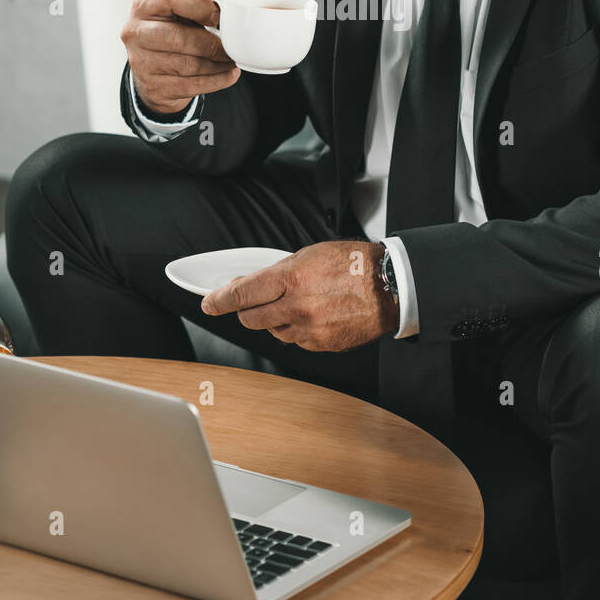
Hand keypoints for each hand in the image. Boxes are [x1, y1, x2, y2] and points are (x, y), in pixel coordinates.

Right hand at [120, 0, 239, 115]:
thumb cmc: (171, 32)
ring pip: (187, 64)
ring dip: (217, 64)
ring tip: (232, 60)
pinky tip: (228, 74)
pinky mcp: (153, 86)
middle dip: (212, 44)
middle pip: (179, 38)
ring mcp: (141, 61)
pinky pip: (190, 85)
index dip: (200, 6)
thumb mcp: (184, 11)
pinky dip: (215, 80)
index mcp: (144, 5)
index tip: (218, 16)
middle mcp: (136, 32)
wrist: (153, 70)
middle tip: (232, 46)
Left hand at [200, 240, 396, 350]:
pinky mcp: (322, 344)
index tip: (209, 303)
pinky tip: (311, 315)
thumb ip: (276, 272)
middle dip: (245, 311)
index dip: (220, 300)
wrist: (389, 287)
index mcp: (292, 279)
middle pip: (250, 319)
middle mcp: (297, 307)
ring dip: (273, 319)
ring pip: (273, 331)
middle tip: (250, 302)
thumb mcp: (309, 255)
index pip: (242, 294)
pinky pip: (296, 340)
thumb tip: (248, 283)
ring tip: (295, 303)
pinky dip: (296, 330)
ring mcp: (310, 329)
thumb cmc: (353, 264)